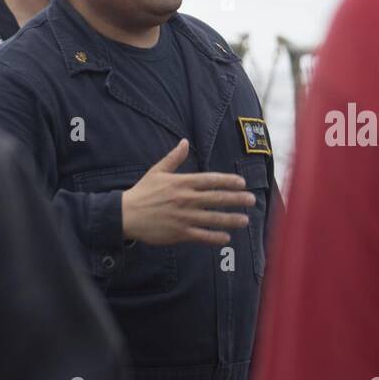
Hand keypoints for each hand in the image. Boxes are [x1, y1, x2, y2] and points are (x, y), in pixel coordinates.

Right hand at [120, 140, 255, 245]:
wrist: (126, 215)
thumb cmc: (142, 192)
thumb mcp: (157, 171)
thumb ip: (174, 158)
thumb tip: (184, 142)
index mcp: (182, 183)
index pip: (211, 180)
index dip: (228, 181)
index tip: (242, 183)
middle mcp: (186, 199)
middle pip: (216, 198)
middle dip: (237, 199)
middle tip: (252, 200)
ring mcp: (183, 217)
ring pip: (213, 218)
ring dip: (231, 219)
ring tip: (245, 220)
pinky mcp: (179, 233)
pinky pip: (201, 236)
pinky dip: (215, 237)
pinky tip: (226, 238)